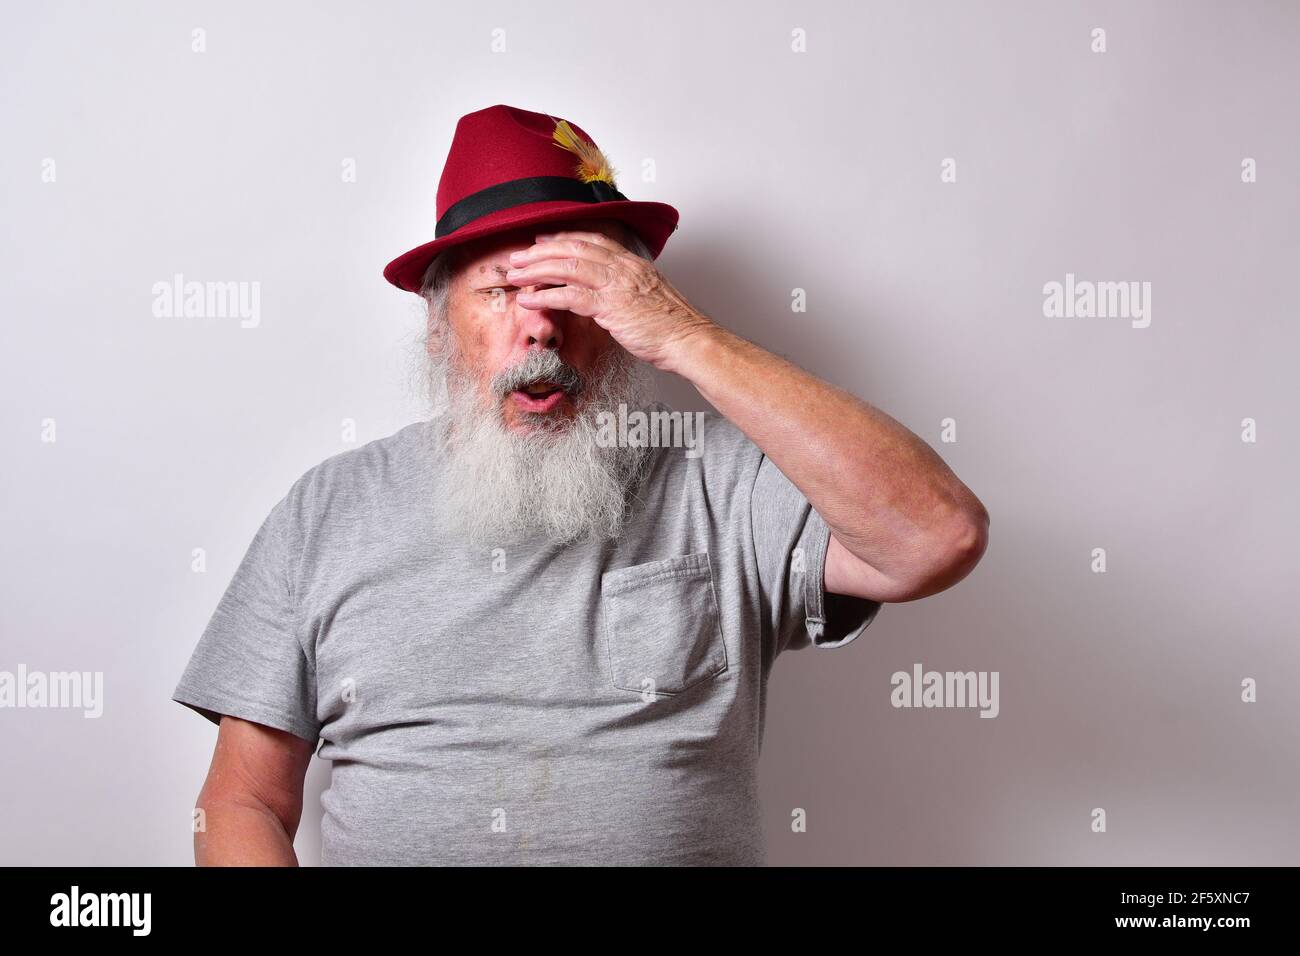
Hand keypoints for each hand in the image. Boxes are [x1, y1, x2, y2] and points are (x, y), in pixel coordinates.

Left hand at [505, 229, 715, 371]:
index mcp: (633, 263)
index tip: (543, 240)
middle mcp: (623, 268)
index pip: (592, 240)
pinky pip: (570, 296)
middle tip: (519, 256)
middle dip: (542, 251)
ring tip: (515, 275)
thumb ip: (628, 290)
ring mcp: (617, 285)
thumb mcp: (650, 297)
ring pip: (568, 267)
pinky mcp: (611, 307)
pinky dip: (545, 296)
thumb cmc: (674, 326)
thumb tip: (611, 296)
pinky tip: (529, 300)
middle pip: (574, 249)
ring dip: (537, 270)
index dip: (564, 239)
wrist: (690, 340)